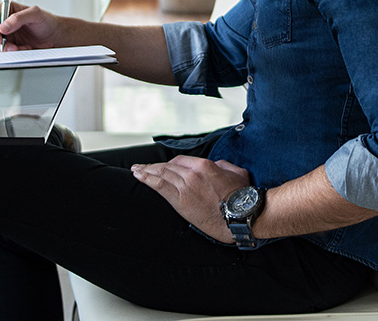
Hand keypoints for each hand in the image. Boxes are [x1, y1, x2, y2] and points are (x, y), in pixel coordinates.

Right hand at [0, 3, 60, 51]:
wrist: (54, 35)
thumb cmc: (47, 21)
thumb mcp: (35, 15)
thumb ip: (19, 18)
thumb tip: (3, 26)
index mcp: (7, 9)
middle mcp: (4, 21)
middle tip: (12, 47)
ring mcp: (6, 34)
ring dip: (7, 48)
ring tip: (22, 47)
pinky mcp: (10, 44)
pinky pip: (4, 51)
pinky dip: (12, 52)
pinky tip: (24, 48)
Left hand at [131, 155, 249, 242]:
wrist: (242, 216)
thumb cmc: (241, 196)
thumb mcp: (236, 172)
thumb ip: (223, 165)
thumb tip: (216, 165)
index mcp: (204, 165)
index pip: (181, 160)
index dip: (170, 163)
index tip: (164, 166)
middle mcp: (192, 173)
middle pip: (168, 166)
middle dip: (154, 166)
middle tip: (142, 167)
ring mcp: (185, 187)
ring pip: (161, 174)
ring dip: (146, 171)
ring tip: (136, 170)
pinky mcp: (181, 202)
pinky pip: (160, 186)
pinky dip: (148, 179)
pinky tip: (139, 176)